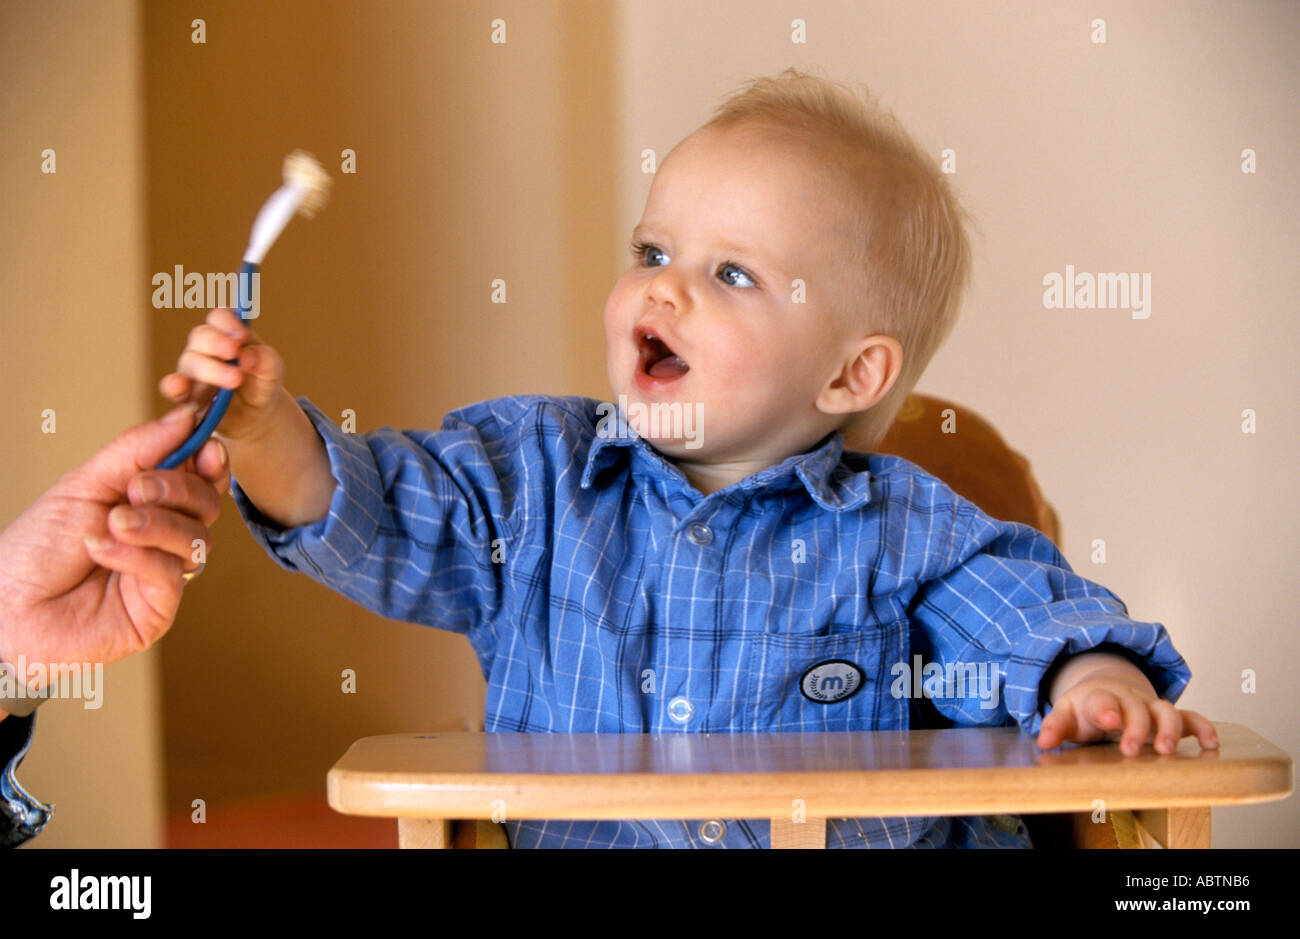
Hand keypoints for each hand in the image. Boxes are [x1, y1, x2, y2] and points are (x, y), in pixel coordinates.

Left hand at [0, 406, 228, 697]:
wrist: (5, 607)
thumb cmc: (36, 549)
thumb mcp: (84, 484)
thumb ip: (137, 450)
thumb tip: (185, 417)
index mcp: (149, 503)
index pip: (199, 477)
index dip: (210, 460)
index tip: (207, 445)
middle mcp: (162, 537)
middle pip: (207, 504)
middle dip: (178, 489)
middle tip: (138, 489)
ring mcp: (164, 572)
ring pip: (197, 538)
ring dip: (156, 523)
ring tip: (113, 522)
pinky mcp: (159, 607)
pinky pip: (172, 572)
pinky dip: (138, 555)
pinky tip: (102, 549)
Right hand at [158, 307, 285, 442]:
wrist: (256, 414)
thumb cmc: (261, 383)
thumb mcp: (272, 370)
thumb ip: (265, 359)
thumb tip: (247, 356)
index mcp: (226, 334)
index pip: (220, 318)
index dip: (228, 322)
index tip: (242, 335)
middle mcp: (204, 348)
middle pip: (201, 336)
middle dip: (217, 342)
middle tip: (233, 352)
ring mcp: (191, 370)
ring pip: (190, 361)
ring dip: (210, 369)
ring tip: (234, 380)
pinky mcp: (186, 394)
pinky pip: (173, 387)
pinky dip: (174, 386)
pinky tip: (180, 386)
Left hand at [1037, 669, 1218, 755]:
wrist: (1107, 691)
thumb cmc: (1085, 709)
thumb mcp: (1066, 715)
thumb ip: (1056, 727)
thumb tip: (1043, 742)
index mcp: (1100, 697)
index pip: (1103, 701)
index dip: (1107, 709)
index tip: (1109, 719)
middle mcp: (1129, 700)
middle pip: (1136, 709)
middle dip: (1136, 728)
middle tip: (1129, 750)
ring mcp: (1151, 707)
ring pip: (1166, 711)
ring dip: (1168, 729)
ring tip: (1164, 751)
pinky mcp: (1169, 717)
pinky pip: (1191, 718)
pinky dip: (1202, 727)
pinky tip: (1211, 744)